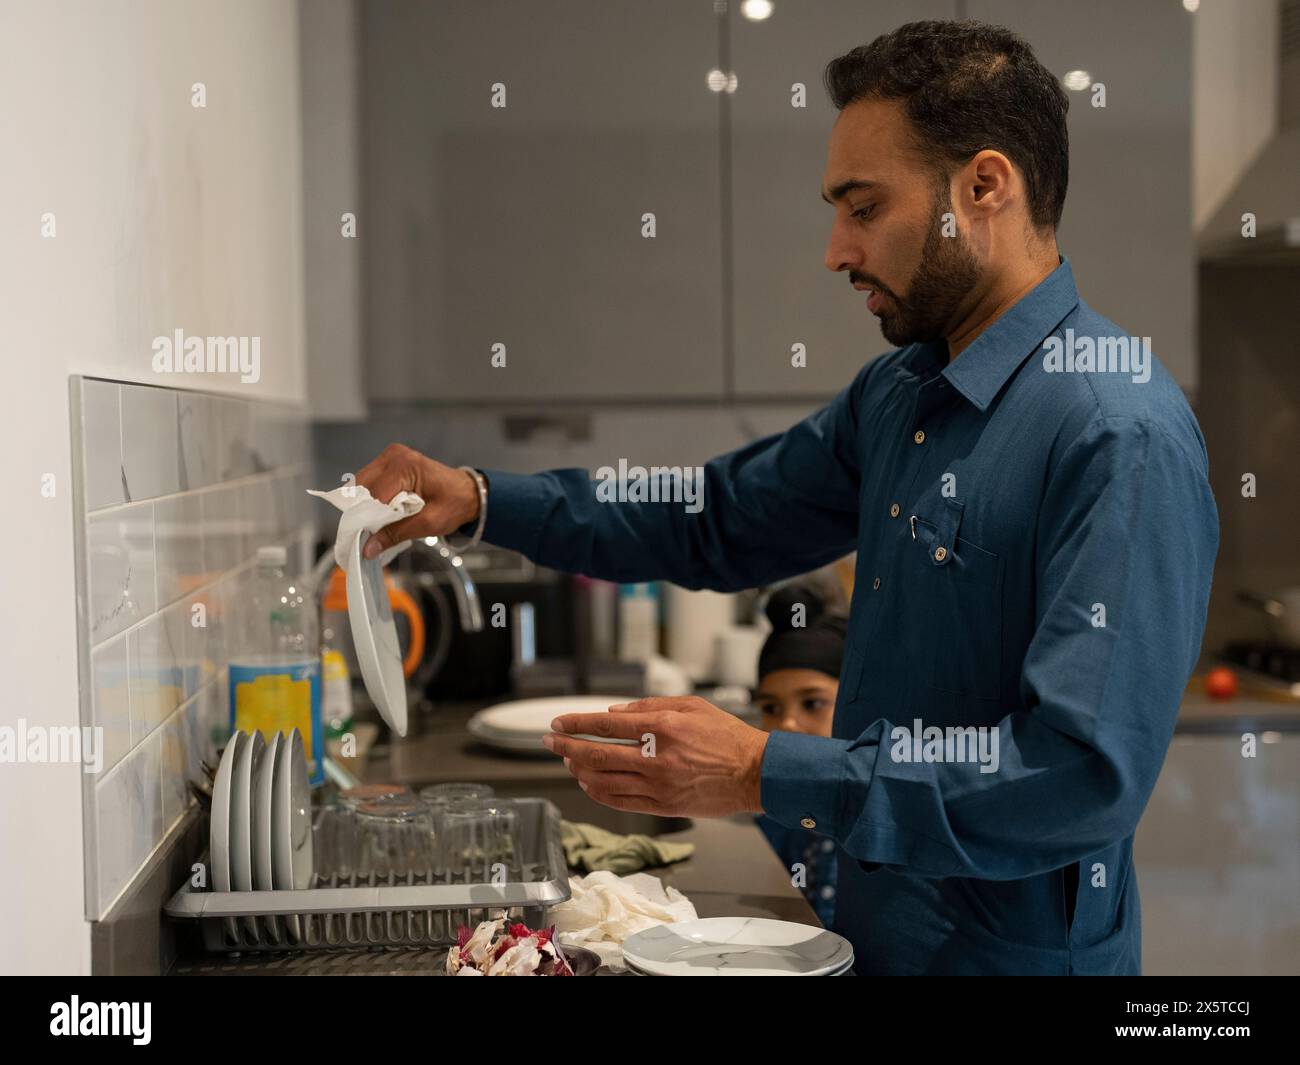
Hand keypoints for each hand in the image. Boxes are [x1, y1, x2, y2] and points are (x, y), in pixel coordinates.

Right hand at [354, 444, 479, 557]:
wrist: (468, 493)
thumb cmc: (454, 505)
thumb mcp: (428, 523)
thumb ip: (396, 534)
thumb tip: (367, 549)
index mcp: (405, 467)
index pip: (374, 495)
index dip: (366, 519)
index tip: (362, 540)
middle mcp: (394, 456)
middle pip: (362, 487)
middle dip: (362, 512)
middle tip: (366, 534)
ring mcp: (390, 457)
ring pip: (362, 485)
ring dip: (364, 506)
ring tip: (374, 525)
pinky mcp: (389, 462)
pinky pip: (370, 482)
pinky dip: (370, 499)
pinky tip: (378, 513)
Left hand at [543, 696, 769, 817]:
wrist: (755, 773)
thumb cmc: (726, 736)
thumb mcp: (691, 706)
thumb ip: (650, 707)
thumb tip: (614, 714)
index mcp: (662, 727)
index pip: (606, 726)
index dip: (577, 724)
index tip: (558, 723)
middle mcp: (656, 758)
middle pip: (597, 755)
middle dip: (567, 747)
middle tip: (549, 741)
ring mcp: (658, 786)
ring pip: (604, 781)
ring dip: (580, 771)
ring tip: (568, 762)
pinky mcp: (663, 807)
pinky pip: (621, 802)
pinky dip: (600, 793)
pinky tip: (589, 785)